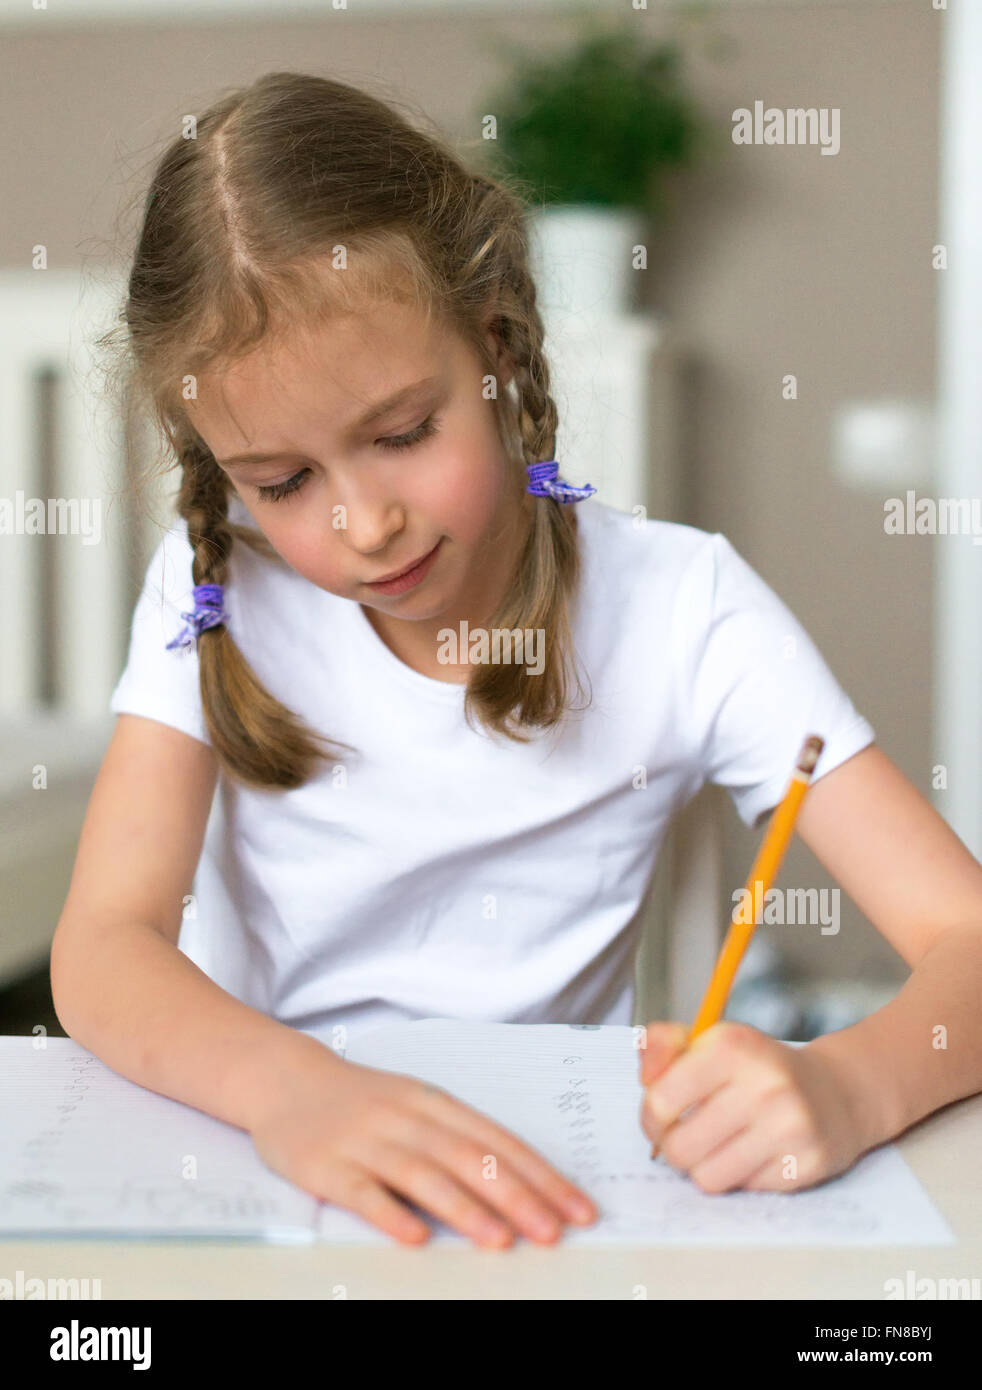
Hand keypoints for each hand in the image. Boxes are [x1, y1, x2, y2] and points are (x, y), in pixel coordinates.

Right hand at [247, 1040, 597, 1247]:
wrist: (286, 1078)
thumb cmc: (363, 1100)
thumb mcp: (416, 1107)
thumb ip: (460, 1141)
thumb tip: (523, 1186)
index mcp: (435, 1103)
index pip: (499, 1141)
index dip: (542, 1176)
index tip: (578, 1208)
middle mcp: (406, 1119)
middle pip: (469, 1158)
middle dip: (516, 1196)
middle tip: (553, 1231)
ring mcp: (365, 1141)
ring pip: (422, 1174)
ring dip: (464, 1208)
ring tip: (500, 1241)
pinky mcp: (325, 1166)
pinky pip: (362, 1191)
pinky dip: (390, 1213)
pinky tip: (416, 1237)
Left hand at [638, 1020, 869, 1192]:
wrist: (834, 1091)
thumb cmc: (758, 1069)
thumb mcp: (710, 1042)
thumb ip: (662, 1046)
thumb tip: (645, 1076)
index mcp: (731, 1045)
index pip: (660, 1101)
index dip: (652, 1118)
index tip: (663, 1118)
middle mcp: (763, 1083)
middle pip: (680, 1148)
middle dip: (676, 1149)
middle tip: (689, 1137)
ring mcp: (788, 1126)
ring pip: (708, 1178)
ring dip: (707, 1167)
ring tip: (722, 1146)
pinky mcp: (806, 1163)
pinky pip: (745, 1190)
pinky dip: (742, 1176)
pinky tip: (757, 1153)